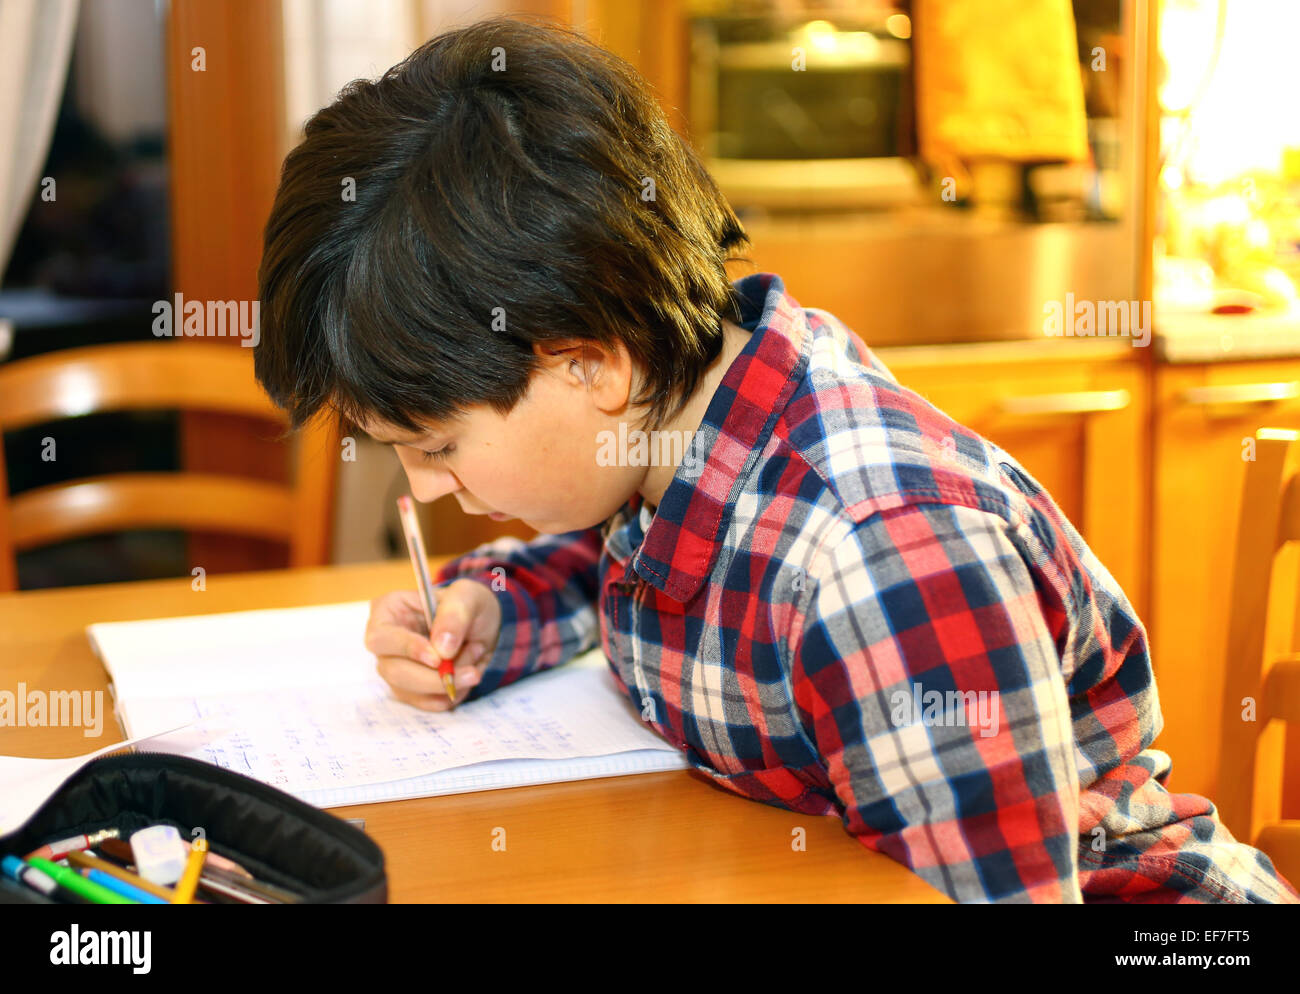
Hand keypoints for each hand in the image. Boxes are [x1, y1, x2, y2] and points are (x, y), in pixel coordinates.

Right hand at [364, 579, 502, 710]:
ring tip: (475, 657)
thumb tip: (442, 649)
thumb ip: (453, 617)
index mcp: (387, 612)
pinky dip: (452, 694)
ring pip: (410, 692)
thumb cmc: (466, 604)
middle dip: (433, 678)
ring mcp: (396, 668)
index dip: (407, 649)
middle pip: (393, 671)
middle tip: (472, 674)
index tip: (438, 658)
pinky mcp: (412, 689)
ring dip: (449, 684)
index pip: (381, 638)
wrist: (481, 624)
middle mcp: (386, 643)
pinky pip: (427, 703)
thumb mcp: (467, 597)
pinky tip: (467, 673)